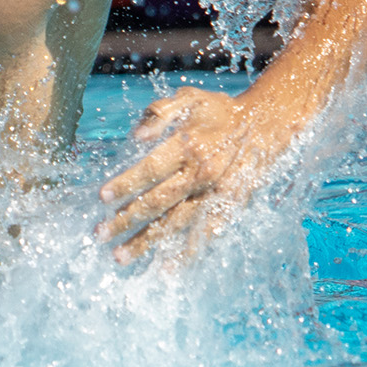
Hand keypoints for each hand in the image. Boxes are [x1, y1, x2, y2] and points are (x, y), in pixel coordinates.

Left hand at [96, 87, 277, 263]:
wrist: (267, 125)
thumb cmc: (220, 111)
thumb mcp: (190, 98)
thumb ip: (160, 112)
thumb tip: (135, 136)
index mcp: (189, 146)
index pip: (151, 169)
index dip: (126, 184)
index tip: (101, 197)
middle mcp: (202, 174)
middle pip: (158, 202)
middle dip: (127, 220)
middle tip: (99, 234)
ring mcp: (216, 194)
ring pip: (177, 223)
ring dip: (148, 242)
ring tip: (121, 258)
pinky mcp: (228, 207)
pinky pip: (204, 234)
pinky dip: (186, 253)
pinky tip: (166, 268)